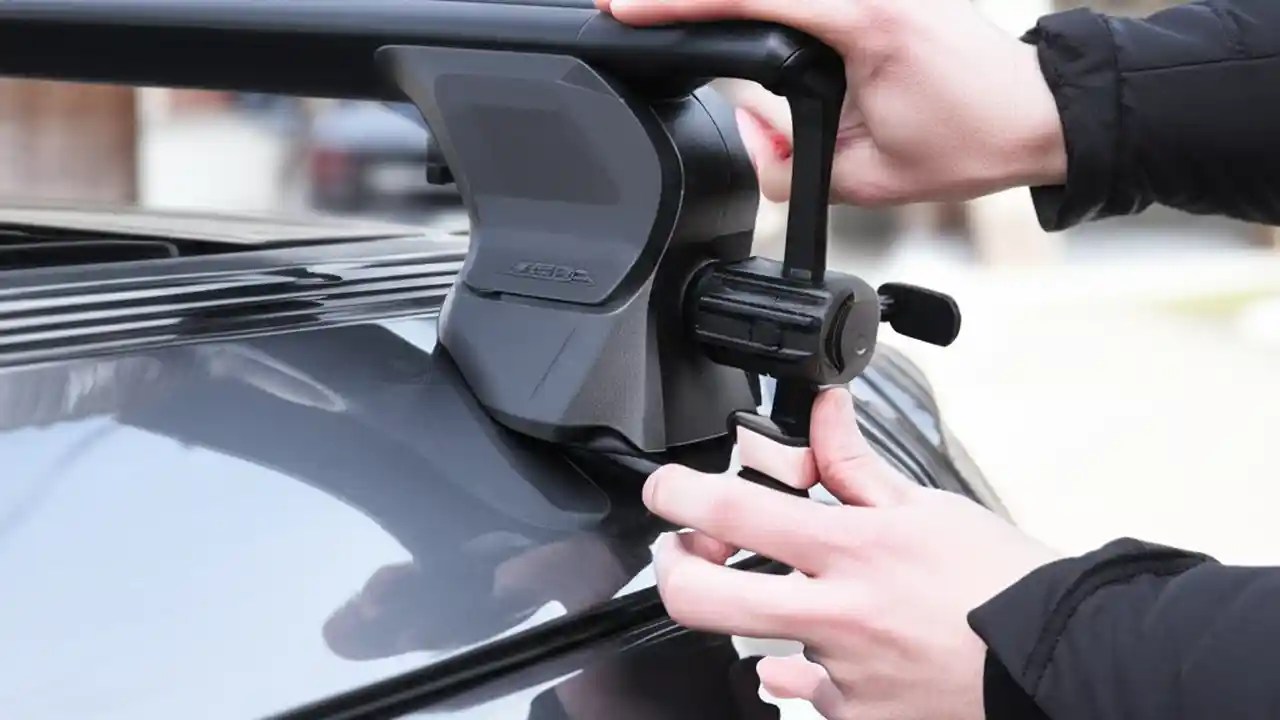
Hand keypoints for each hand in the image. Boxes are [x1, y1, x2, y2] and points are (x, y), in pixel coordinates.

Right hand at [597, 0, 1067, 206]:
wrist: (1040, 112)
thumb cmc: (974, 138)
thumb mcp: (868, 179)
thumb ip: (785, 165)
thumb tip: (746, 135)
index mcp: (865, 20)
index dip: (676, 2)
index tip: (622, 8)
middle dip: (695, 12)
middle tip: (629, 11)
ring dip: (734, 20)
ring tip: (705, 35)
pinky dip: (762, 10)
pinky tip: (748, 31)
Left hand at [642, 388, 1059, 719]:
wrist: (1057, 660)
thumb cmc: (999, 581)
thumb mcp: (927, 506)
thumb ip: (854, 464)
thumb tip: (823, 412)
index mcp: (853, 548)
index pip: (735, 511)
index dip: (678, 494)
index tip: (664, 489)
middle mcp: (836, 615)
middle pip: (701, 600)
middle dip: (673, 569)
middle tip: (685, 551)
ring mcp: (840, 675)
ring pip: (757, 645)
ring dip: (764, 615)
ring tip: (803, 595)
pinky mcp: (854, 717)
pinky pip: (806, 690)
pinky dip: (813, 668)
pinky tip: (841, 649)